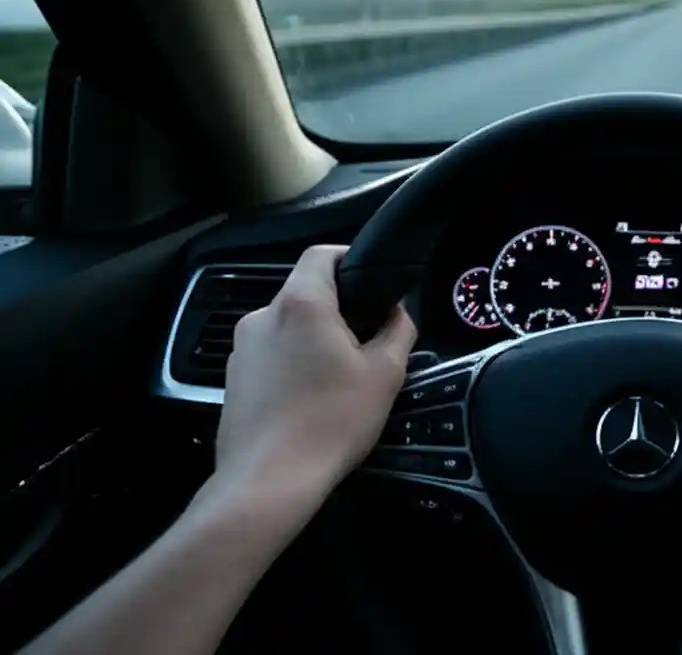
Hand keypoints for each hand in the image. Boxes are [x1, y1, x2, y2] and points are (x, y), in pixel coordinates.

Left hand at [218, 245, 416, 496]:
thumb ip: (398, 330)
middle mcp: (262, 316)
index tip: (372, 284)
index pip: (321, 254)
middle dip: (336, 311)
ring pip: (286, 328)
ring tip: (338, 379)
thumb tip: (397, 312)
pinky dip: (291, 367)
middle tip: (366, 343)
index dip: (349, 260)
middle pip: (304, 294)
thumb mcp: (385, 374)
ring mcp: (240, 350)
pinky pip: (269, 358)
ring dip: (312, 342)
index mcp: (300, 303)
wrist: (269, 480)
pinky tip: (309, 402)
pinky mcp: (231, 380)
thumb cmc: (333, 420)